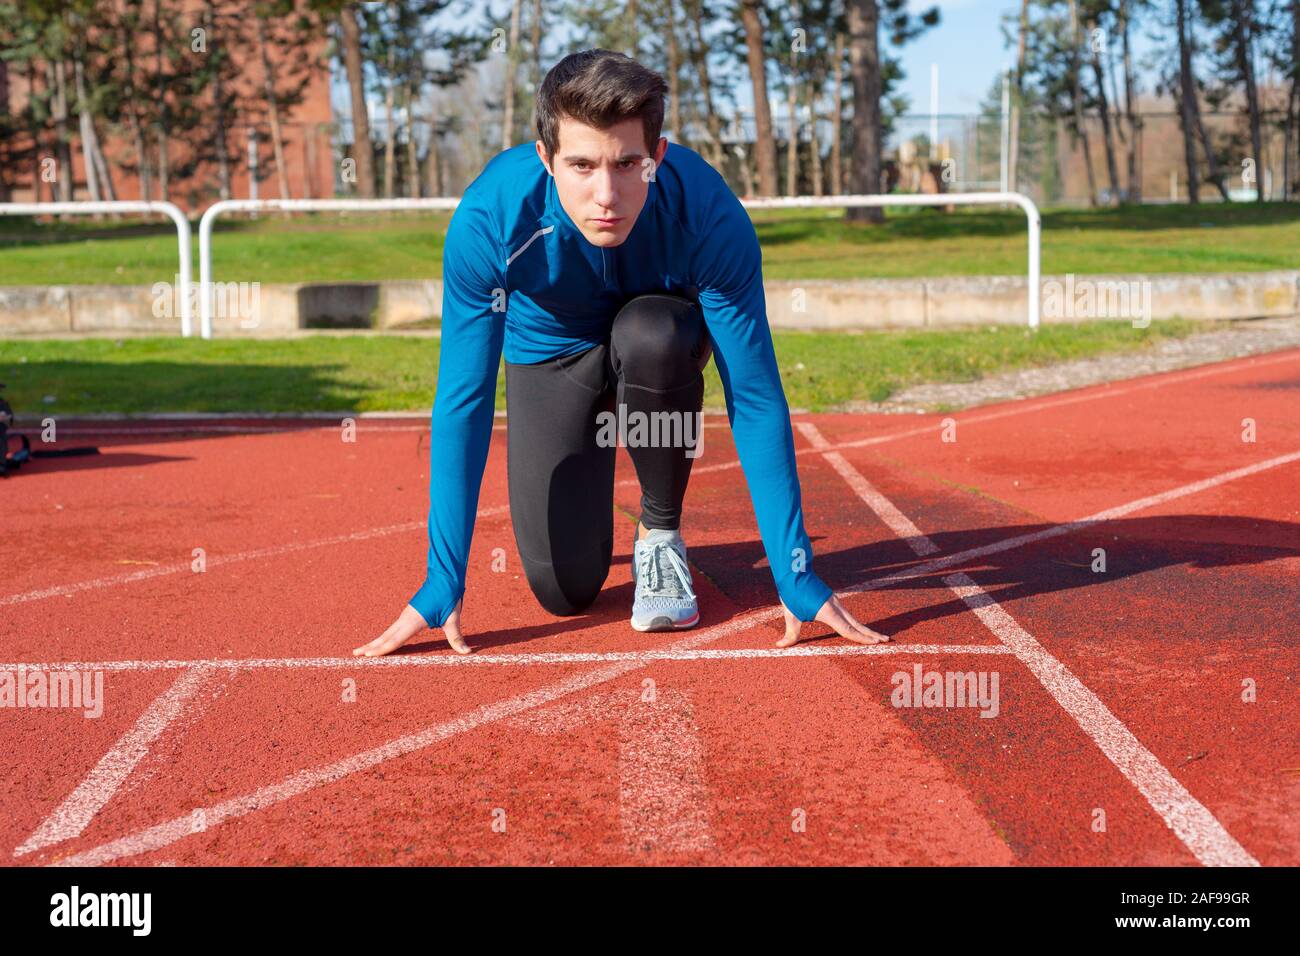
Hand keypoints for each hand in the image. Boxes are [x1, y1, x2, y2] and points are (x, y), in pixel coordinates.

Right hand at [352, 600, 469, 656]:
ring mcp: (405, 615)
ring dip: (375, 641)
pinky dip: (384, 636)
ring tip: (362, 650)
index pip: (395, 639)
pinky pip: (393, 629)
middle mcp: (406, 618)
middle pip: (385, 636)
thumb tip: (467, 652)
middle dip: (371, 646)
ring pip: (387, 632)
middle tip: (355, 654)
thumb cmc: (448, 596)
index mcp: (414, 621)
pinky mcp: (408, 614)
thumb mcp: (453, 618)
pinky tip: (381, 641)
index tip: (368, 656)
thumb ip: (456, 637)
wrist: (444, 577)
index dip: (382, 649)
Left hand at [776, 594, 889, 647]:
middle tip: (886, 640)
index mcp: (828, 612)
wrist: (794, 573)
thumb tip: (779, 646)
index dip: (862, 638)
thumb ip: (789, 634)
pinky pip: (848, 615)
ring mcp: (836, 603)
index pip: (848, 629)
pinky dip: (856, 623)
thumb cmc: (793, 593)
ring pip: (854, 619)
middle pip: (857, 624)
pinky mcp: (833, 601)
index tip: (875, 643)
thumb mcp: (790, 615)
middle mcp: (836, 607)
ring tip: (876, 637)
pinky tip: (858, 628)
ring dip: (865, 629)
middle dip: (871, 634)